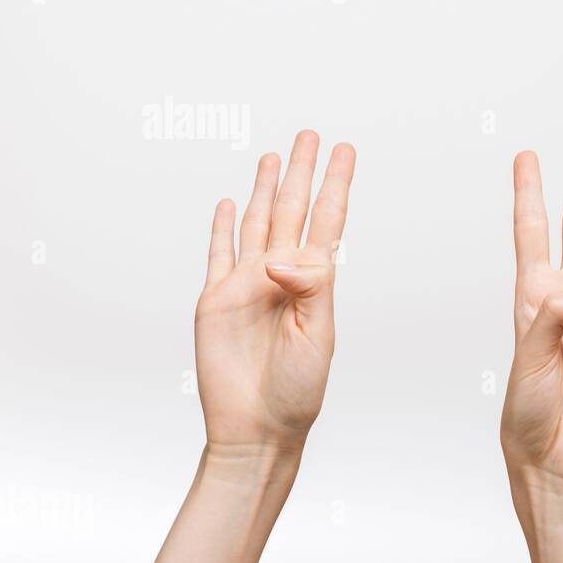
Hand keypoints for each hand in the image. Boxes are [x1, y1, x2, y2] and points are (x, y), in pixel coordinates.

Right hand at [195, 130, 355, 454]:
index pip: (327, 221)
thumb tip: (279, 255)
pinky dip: (223, 228)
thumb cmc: (297, 390)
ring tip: (275, 156)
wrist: (258, 427)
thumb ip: (308, 289)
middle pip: (293, 211)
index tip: (346, 152)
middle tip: (310, 135)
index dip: (336, 185)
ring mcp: (247, 286)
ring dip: (266, 190)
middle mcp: (282, 277)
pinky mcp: (216, 301)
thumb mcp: (318, 336)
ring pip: (258, 223)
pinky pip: (218, 255)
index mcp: (315, 283)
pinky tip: (230, 204)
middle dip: (302, 173)